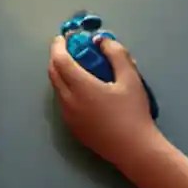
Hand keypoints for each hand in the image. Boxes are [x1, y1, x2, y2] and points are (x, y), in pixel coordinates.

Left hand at [48, 35, 160, 166]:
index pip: (60, 60)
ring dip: (61, 74)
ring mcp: (68, 116)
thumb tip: (101, 41)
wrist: (134, 150)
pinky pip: (63, 102)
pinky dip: (66, 89)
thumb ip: (116, 55)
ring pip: (57, 89)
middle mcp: (68, 101)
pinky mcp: (73, 128)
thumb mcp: (130, 79)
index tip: (63, 37)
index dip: (58, 46)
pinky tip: (84, 90)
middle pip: (53, 73)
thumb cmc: (133, 113)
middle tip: (70, 50)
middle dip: (57, 58)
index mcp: (80, 86)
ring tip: (78, 68)